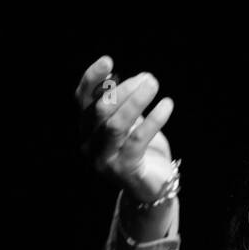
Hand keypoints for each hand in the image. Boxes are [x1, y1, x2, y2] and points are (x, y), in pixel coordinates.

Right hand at [76, 55, 174, 203]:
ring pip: (116, 124)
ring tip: (153, 85)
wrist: (152, 189)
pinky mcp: (125, 170)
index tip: (108, 61)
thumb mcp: (127, 123)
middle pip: (101, 110)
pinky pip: (138, 140)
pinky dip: (154, 120)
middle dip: (124, 89)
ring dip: (136, 101)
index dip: (92, 78)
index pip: (82, 100)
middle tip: (148, 78)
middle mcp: (90, 145)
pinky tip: (166, 105)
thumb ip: (117, 103)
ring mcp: (105, 160)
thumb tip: (114, 74)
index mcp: (86, 130)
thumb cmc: (140, 151)